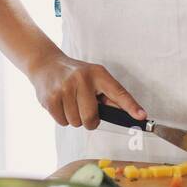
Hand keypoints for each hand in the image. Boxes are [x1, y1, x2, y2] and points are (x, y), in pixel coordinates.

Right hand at [28, 53, 145, 130]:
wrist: (46, 64)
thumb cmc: (75, 74)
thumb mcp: (94, 77)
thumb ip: (109, 96)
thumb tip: (129, 114)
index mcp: (98, 74)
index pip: (118, 93)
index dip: (131, 106)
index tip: (141, 116)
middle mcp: (82, 79)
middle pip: (91, 117)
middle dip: (89, 120)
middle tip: (84, 109)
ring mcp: (65, 88)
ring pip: (76, 122)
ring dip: (74, 118)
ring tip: (70, 102)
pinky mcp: (51, 98)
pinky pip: (63, 122)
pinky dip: (63, 118)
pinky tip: (60, 103)